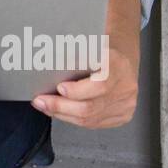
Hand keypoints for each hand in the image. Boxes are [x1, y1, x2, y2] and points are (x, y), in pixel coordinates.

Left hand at [30, 0, 141, 128]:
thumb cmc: (99, 50)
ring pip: (89, 119)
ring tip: (44, 106)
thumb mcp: (90, 44)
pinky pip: (94, 124)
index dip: (78, 90)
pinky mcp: (123, 115)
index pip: (101, 84)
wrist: (122, 59)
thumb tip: (44, 59)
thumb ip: (74, 54)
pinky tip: (59, 112)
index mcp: (119, 65)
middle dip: (60, 106)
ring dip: (62, 114)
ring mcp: (126, 104)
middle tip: (40, 101)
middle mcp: (126, 87)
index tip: (58, 87)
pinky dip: (73, 119)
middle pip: (90, 107)